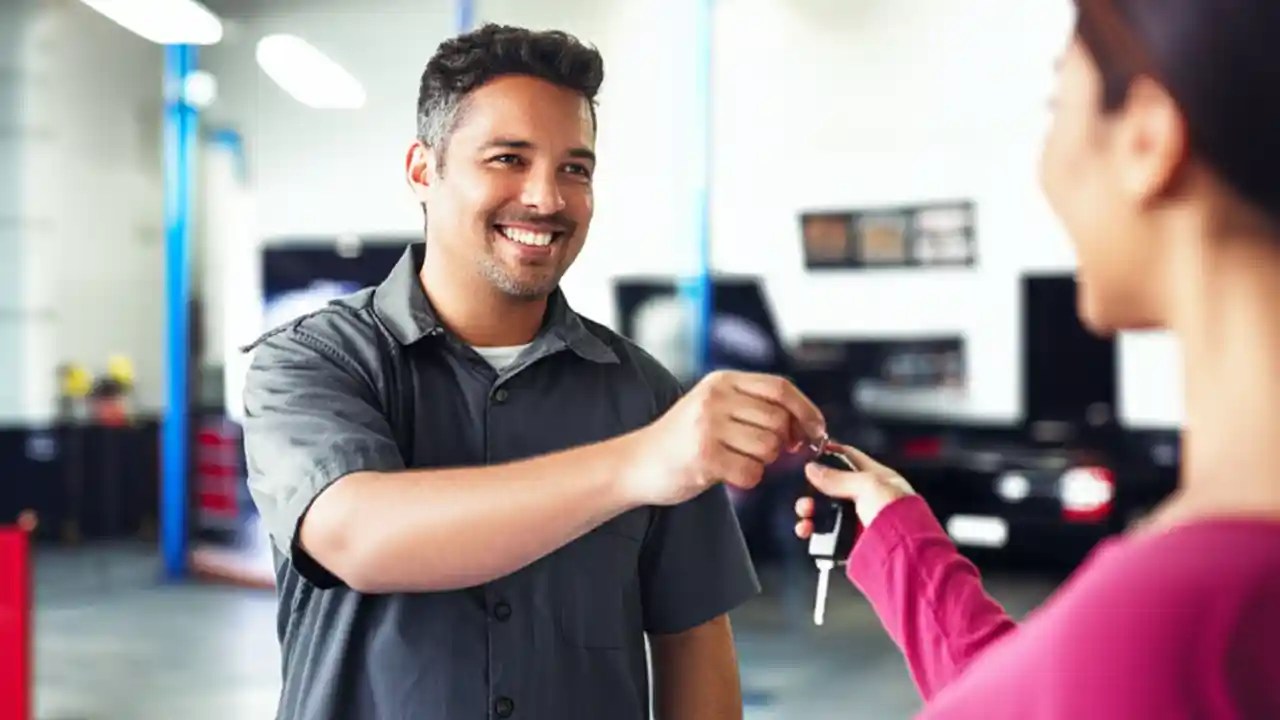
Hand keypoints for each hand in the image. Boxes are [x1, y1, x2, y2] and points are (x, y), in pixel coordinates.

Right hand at [620, 370, 825, 506]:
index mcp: (722, 381)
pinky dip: (748, 480)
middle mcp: (715, 398)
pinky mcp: (704, 458)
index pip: (780, 388)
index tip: (816, 430)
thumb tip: (804, 424)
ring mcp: (708, 427)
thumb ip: (752, 407)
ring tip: (740, 461)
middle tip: (770, 454)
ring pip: (769, 447)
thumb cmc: (682, 439)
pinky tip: (729, 475)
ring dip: (764, 462)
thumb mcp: (713, 407)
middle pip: (778, 420)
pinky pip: (752, 473)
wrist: (637, 463)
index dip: (806, 410)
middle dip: (783, 443)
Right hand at [794, 443, 915, 535]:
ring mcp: (859, 521)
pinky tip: (808, 531)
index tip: (812, 454)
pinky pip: (826, 536)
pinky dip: (813, 534)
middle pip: (832, 488)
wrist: (906, 556)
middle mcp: (868, 499)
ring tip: (805, 515)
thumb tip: (814, 469)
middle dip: (813, 491)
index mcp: (878, 478)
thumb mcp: (868, 486)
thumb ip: (838, 477)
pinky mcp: (851, 542)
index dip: (831, 453)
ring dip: (810, 513)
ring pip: (826, 513)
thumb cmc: (900, 516)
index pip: (850, 458)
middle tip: (806, 496)